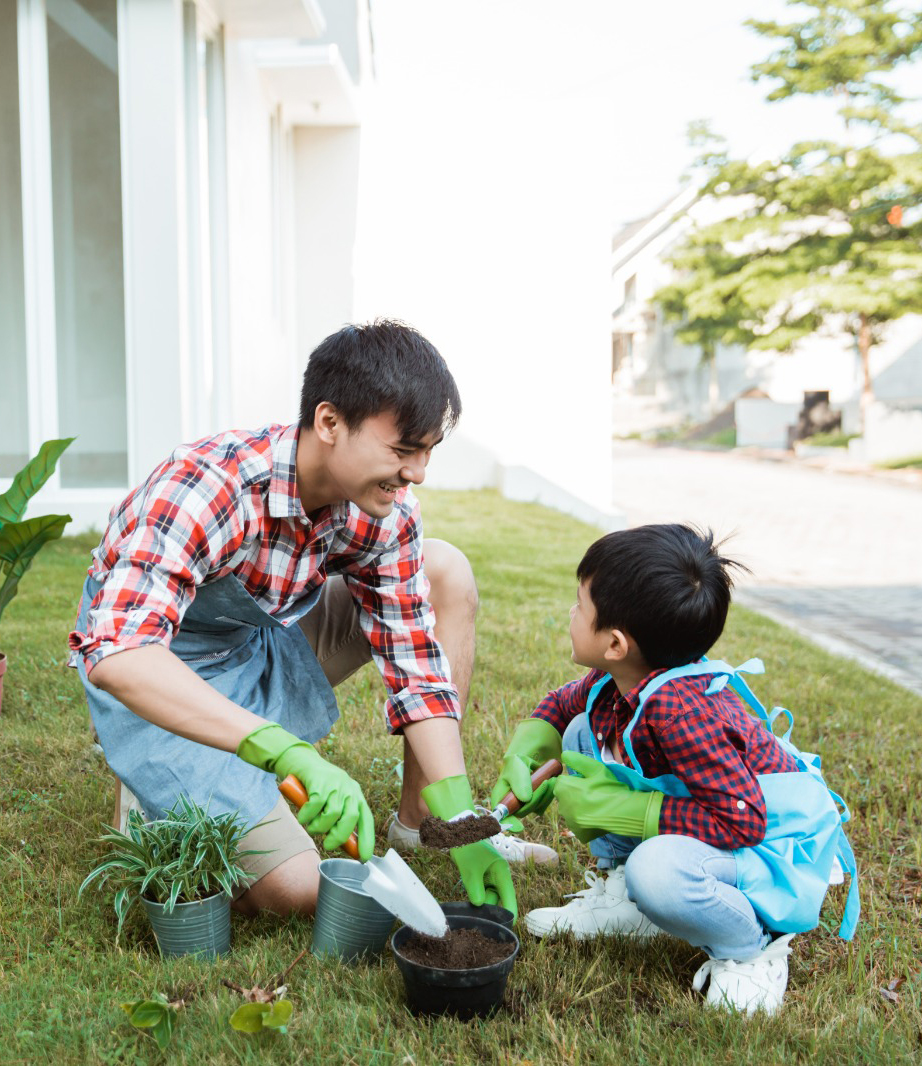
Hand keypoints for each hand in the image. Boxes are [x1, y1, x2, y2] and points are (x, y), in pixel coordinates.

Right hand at [237, 723, 373, 859]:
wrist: (301, 760)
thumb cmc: (317, 786)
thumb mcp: (333, 799)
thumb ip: (338, 817)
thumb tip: (341, 844)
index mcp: (355, 794)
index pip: (366, 818)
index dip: (367, 839)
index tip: (364, 857)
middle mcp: (348, 788)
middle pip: (350, 817)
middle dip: (339, 836)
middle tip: (328, 845)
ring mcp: (334, 784)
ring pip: (332, 814)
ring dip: (319, 827)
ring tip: (311, 826)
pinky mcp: (318, 781)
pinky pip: (314, 806)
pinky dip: (307, 816)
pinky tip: (302, 816)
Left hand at [450, 839, 517, 917]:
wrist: (457, 834)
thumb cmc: (467, 848)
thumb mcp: (470, 869)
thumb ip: (475, 887)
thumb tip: (479, 905)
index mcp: (501, 871)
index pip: (509, 895)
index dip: (509, 912)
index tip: (508, 927)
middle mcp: (498, 876)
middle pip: (498, 898)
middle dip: (490, 910)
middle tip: (481, 923)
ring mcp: (489, 877)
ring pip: (488, 897)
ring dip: (481, 905)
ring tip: (471, 915)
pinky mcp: (481, 878)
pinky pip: (481, 893)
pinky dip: (476, 899)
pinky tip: (468, 907)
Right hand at [489, 718, 561, 818]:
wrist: (540, 748)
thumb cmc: (522, 754)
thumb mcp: (516, 763)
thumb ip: (519, 780)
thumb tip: (524, 799)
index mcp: (501, 793)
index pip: (501, 813)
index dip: (508, 822)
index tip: (519, 827)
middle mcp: (513, 800)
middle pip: (521, 812)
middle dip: (534, 800)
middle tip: (544, 784)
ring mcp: (527, 801)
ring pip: (535, 808)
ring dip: (544, 794)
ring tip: (549, 779)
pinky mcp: (540, 799)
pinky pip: (545, 804)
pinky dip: (550, 794)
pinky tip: (551, 782)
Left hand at [555, 751, 662, 842]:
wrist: (625, 811)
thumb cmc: (610, 787)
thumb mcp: (595, 769)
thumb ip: (577, 761)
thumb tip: (564, 755)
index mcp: (564, 788)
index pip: (562, 781)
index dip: (575, 781)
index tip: (588, 783)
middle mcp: (562, 806)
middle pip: (565, 796)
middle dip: (575, 794)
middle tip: (594, 794)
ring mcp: (570, 822)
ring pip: (571, 811)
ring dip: (579, 808)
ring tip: (597, 806)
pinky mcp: (579, 834)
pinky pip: (579, 824)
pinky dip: (585, 822)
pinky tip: (597, 817)